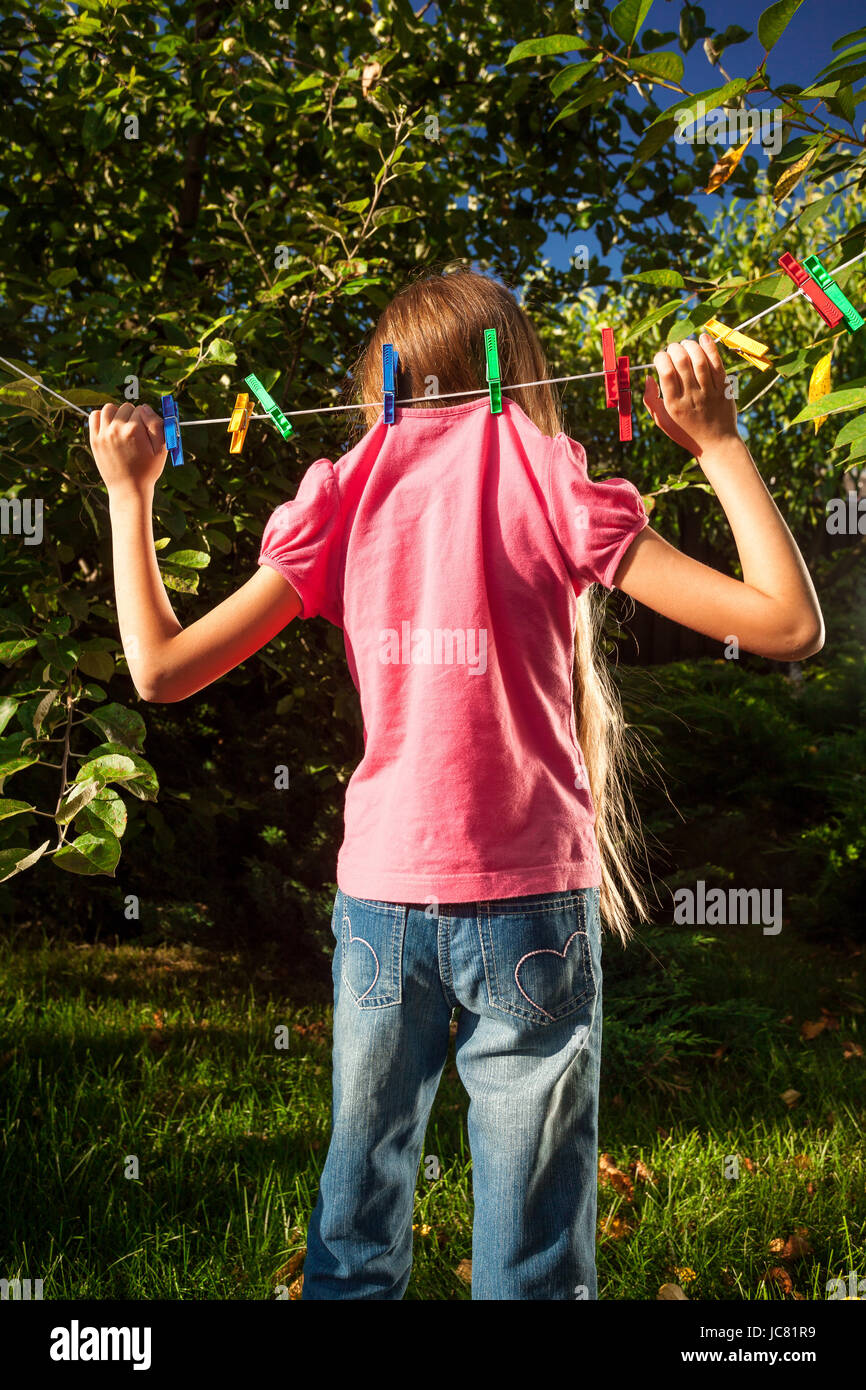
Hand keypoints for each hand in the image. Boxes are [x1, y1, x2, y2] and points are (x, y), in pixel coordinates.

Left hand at [88, 402, 167, 496]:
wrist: (129, 489)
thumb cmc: (147, 470)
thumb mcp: (162, 449)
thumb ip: (157, 424)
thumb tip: (145, 407)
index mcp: (134, 430)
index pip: (142, 409)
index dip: (147, 419)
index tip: (148, 432)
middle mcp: (116, 429)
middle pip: (126, 407)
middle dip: (133, 416)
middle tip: (137, 432)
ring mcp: (103, 434)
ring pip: (109, 408)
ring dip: (117, 414)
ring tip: (123, 427)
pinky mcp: (95, 440)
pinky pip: (94, 416)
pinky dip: (102, 417)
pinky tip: (110, 426)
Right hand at [643, 334, 738, 460]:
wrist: (717, 444)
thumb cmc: (686, 432)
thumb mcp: (662, 422)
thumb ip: (651, 400)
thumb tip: (648, 377)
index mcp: (673, 404)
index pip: (665, 371)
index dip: (661, 357)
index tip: (660, 357)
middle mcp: (691, 396)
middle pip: (681, 361)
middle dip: (674, 348)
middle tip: (673, 349)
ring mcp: (709, 391)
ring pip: (699, 359)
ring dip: (690, 345)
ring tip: (686, 344)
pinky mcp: (724, 388)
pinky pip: (717, 363)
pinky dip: (710, 347)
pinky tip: (702, 338)